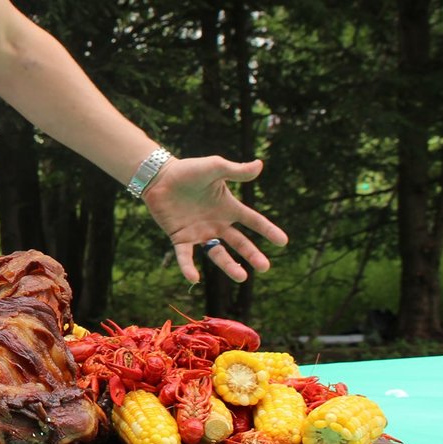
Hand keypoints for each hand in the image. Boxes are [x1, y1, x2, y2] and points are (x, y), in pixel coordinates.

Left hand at [141, 156, 288, 283]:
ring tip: (242, 277)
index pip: (253, 221)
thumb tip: (259, 165)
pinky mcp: (180, 238)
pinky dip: (188, 267)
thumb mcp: (215, 168)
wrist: (159, 176)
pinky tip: (194, 278)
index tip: (283, 241)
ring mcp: (199, 232)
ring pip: (217, 253)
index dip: (268, 230)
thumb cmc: (188, 171)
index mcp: (228, 208)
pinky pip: (186, 256)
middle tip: (265, 267)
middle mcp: (217, 223)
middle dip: (252, 255)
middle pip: (239, 242)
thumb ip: (236, 171)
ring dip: (229, 266)